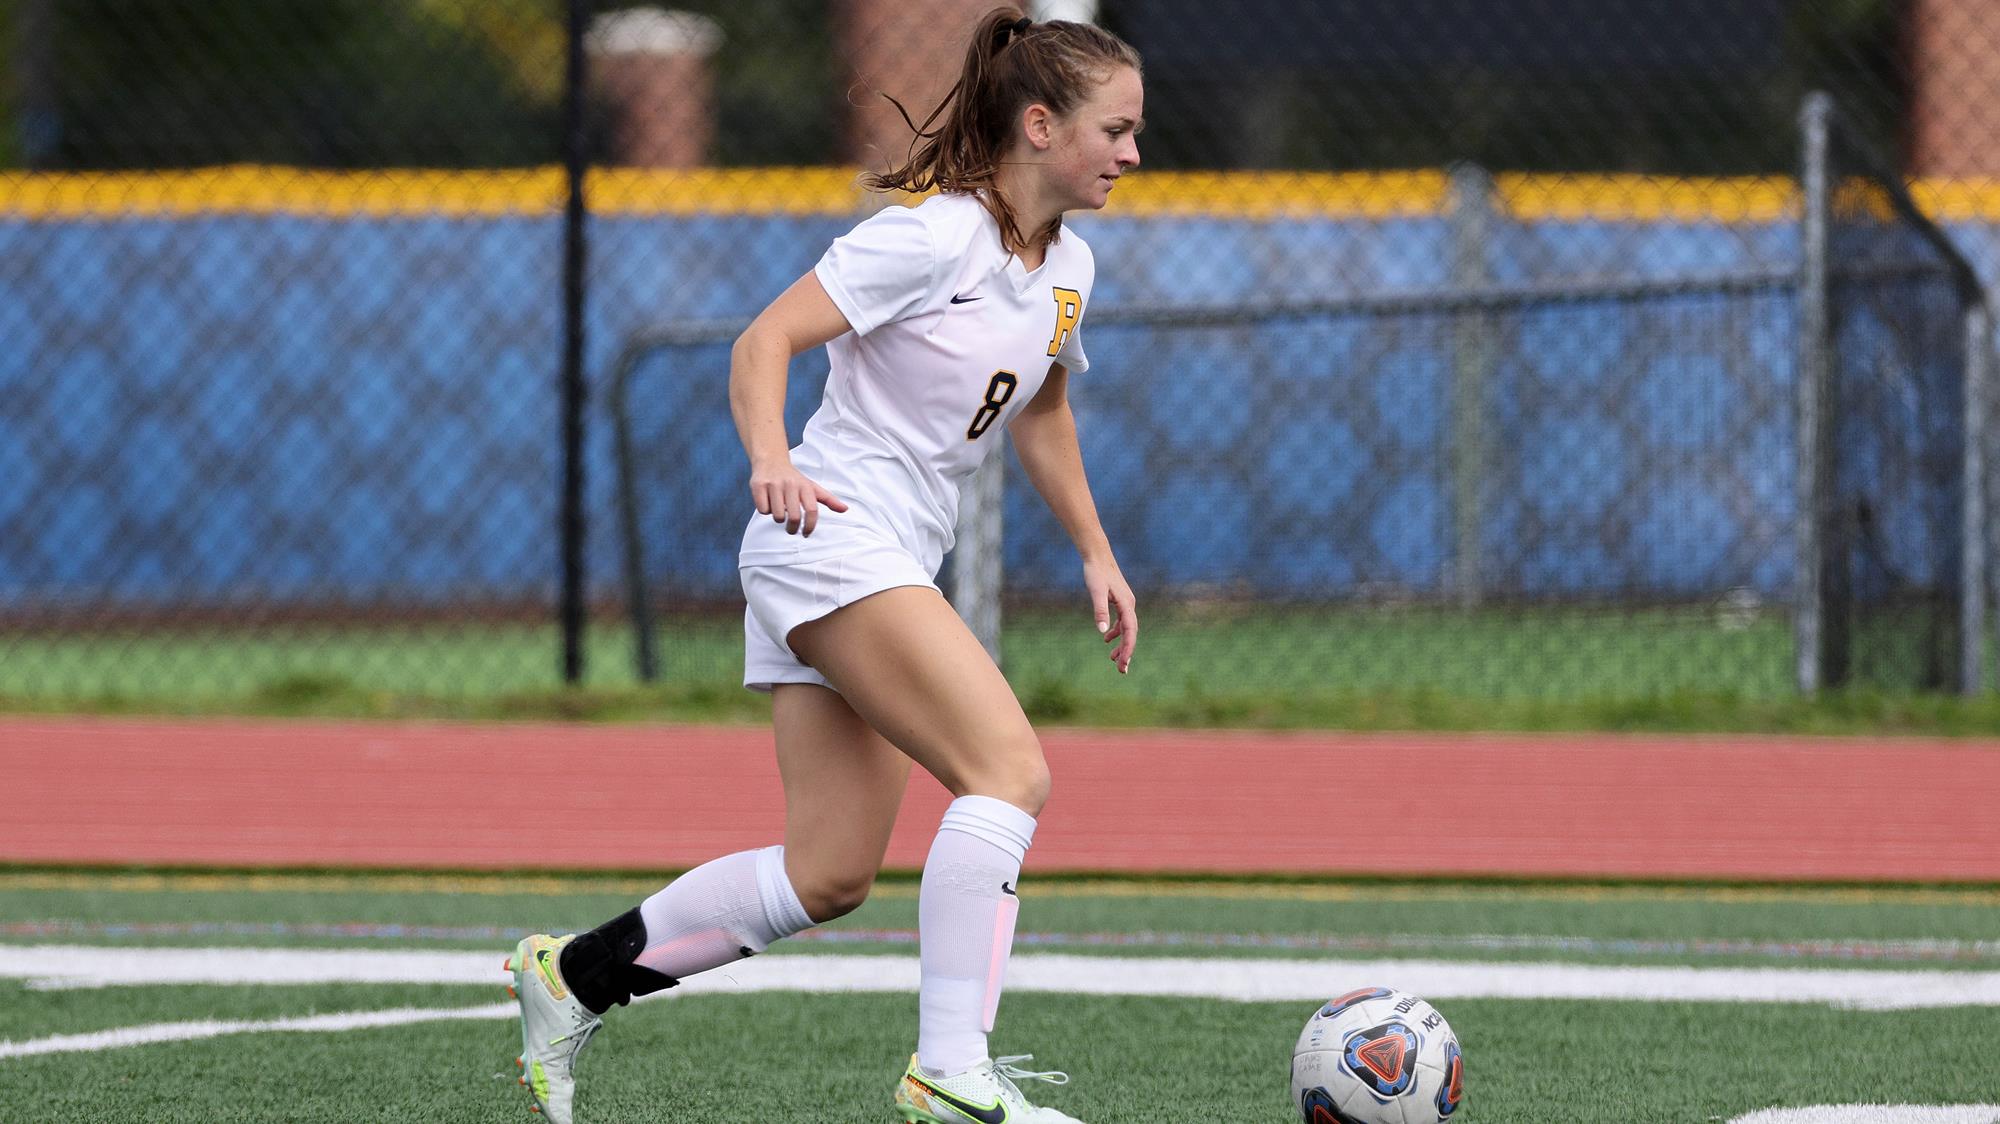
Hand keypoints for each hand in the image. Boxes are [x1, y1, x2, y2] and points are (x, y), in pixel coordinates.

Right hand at [749, 459, 847, 535]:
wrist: (771, 460)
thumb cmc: (794, 479)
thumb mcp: (812, 487)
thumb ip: (829, 499)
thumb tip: (845, 509)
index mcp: (805, 486)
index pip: (812, 510)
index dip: (809, 526)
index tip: (806, 533)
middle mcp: (791, 484)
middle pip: (793, 517)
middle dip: (792, 528)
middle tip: (791, 529)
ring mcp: (774, 484)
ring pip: (776, 515)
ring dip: (777, 518)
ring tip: (778, 509)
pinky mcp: (758, 485)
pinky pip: (762, 509)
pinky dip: (765, 510)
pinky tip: (767, 501)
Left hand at [1084, 556, 1136, 674]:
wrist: (1097, 556)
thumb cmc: (1096, 572)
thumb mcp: (1096, 591)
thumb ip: (1100, 611)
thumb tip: (1102, 632)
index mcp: (1126, 605)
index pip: (1130, 632)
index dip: (1128, 649)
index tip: (1124, 663)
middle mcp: (1129, 605)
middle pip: (1131, 633)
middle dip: (1127, 652)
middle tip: (1121, 670)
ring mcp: (1126, 603)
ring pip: (1127, 629)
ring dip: (1121, 644)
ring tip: (1113, 659)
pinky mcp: (1119, 601)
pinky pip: (1121, 622)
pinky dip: (1116, 632)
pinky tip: (1106, 639)